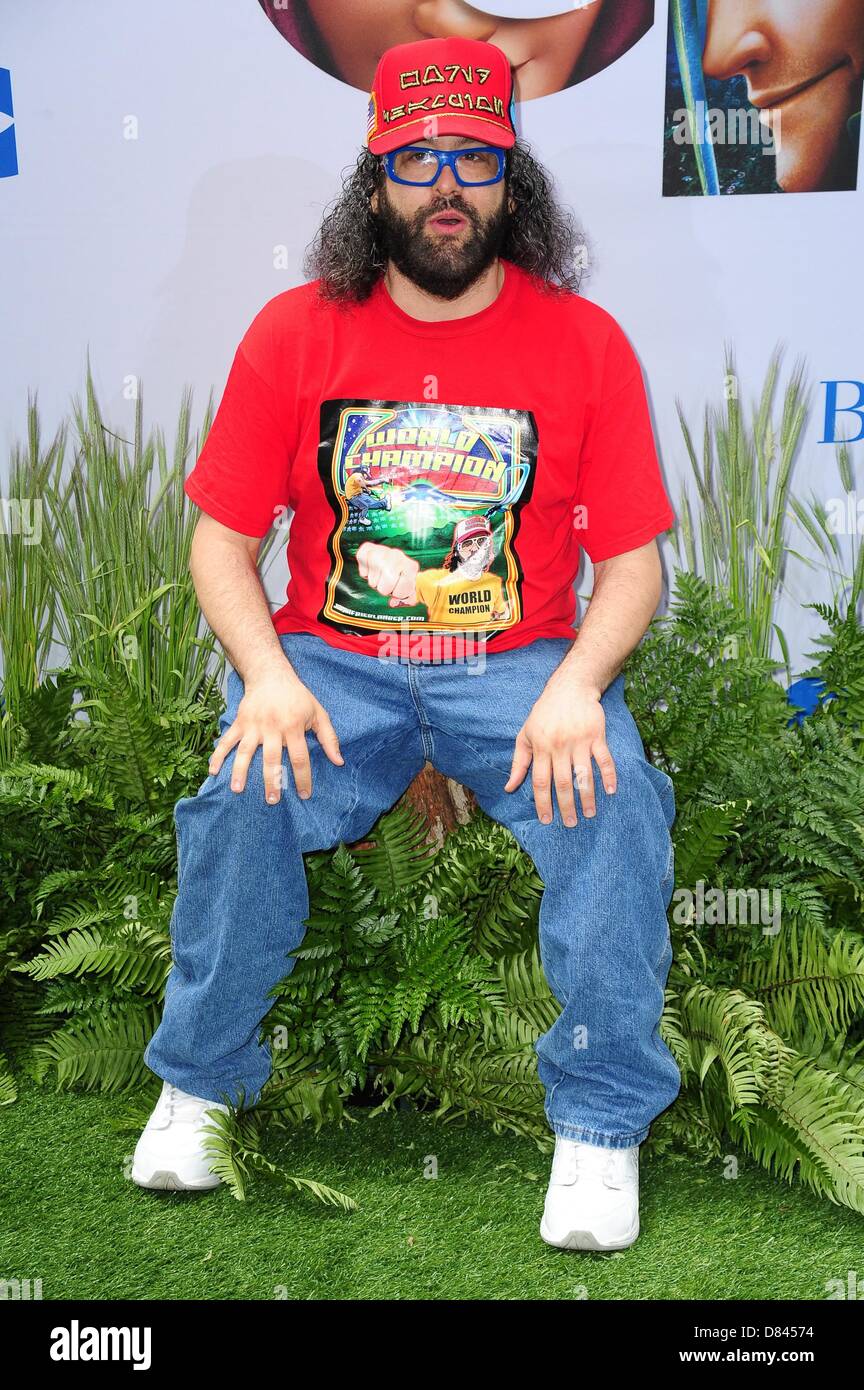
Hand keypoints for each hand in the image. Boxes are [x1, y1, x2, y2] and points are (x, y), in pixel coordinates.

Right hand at [208, 662, 343, 802]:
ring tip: (237, 790)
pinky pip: (227, 740)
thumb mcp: (319, 713)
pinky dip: (218, 755)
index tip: (304, 795)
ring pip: (246, 751)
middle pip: (271, 758)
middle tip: (272, 800)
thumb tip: (338, 761)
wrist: (271, 675)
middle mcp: (272, 727)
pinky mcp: (239, 723)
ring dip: (240, 771)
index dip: (302, 777)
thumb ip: (329, 738)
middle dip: (272, 781)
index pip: (299, 757)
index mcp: (293, 726)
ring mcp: (253, 725)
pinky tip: (213, 771)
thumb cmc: (297, 697)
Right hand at [356, 541, 418, 605]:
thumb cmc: (404, 576)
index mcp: (411, 567)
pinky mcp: (368, 548)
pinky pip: (362, 571)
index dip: (397, 594)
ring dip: (375, 582)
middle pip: (383, 588)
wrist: (396, 558)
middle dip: (385, 589)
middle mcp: (397, 556)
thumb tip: (393, 603)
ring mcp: (382, 551)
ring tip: (380, 575)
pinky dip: (364, 573)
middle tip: (388, 582)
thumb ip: (407, 600)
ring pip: (372, 582)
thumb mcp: (411, 588)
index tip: (399, 587)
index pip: (399, 593)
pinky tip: (372, 569)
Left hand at [504, 681, 615, 825]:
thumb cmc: (544, 714)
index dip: (543, 803)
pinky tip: (611, 791)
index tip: (547, 820)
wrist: (569, 688)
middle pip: (563, 782)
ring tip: (590, 814)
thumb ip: (518, 763)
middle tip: (571, 823)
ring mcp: (579, 741)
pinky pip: (605, 759)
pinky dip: (609, 775)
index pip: (541, 781)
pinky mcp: (597, 735)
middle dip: (567, 806)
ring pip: (584, 774)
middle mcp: (559, 746)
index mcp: (541, 748)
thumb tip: (509, 788)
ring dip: (588, 797)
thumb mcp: (525, 735)